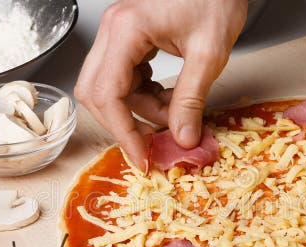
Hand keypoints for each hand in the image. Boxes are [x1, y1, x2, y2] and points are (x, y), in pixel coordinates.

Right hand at [75, 0, 247, 170]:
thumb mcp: (209, 54)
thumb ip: (191, 99)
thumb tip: (182, 138)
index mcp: (127, 30)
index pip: (108, 93)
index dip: (122, 131)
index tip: (141, 156)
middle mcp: (114, 30)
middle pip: (97, 92)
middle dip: (125, 122)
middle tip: (154, 142)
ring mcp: (118, 33)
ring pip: (110, 88)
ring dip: (140, 109)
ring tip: (176, 112)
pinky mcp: (129, 38)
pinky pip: (124, 77)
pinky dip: (144, 95)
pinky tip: (170, 96)